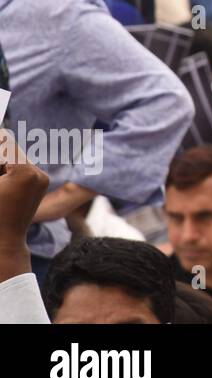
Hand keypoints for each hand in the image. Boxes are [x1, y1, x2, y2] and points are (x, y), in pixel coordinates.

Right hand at [0, 129, 50, 281]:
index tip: (0, 136)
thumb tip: (2, 135)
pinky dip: (9, 171)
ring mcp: (42, 178)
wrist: (3, 242)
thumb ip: (1, 155)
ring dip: (3, 164)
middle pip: (11, 151)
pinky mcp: (41, 184)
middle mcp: (38, 172)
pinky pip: (22, 169)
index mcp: (24, 172)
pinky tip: (3, 184)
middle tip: (2, 169)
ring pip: (16, 159)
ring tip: (2, 179)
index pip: (4, 144)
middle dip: (1, 154)